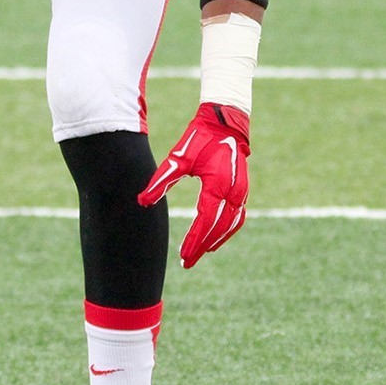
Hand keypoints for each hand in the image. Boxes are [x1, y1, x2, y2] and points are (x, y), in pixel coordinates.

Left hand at [139, 103, 249, 267]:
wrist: (225, 123)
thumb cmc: (199, 139)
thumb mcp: (178, 158)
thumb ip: (161, 181)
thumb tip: (142, 201)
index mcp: (217, 184)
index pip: (206, 219)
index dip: (195, 239)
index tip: (183, 255)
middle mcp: (234, 191)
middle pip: (219, 227)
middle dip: (203, 246)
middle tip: (187, 262)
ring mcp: (242, 192)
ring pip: (231, 225)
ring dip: (216, 241)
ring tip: (199, 253)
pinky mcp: (243, 190)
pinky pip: (238, 217)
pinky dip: (227, 230)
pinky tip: (215, 239)